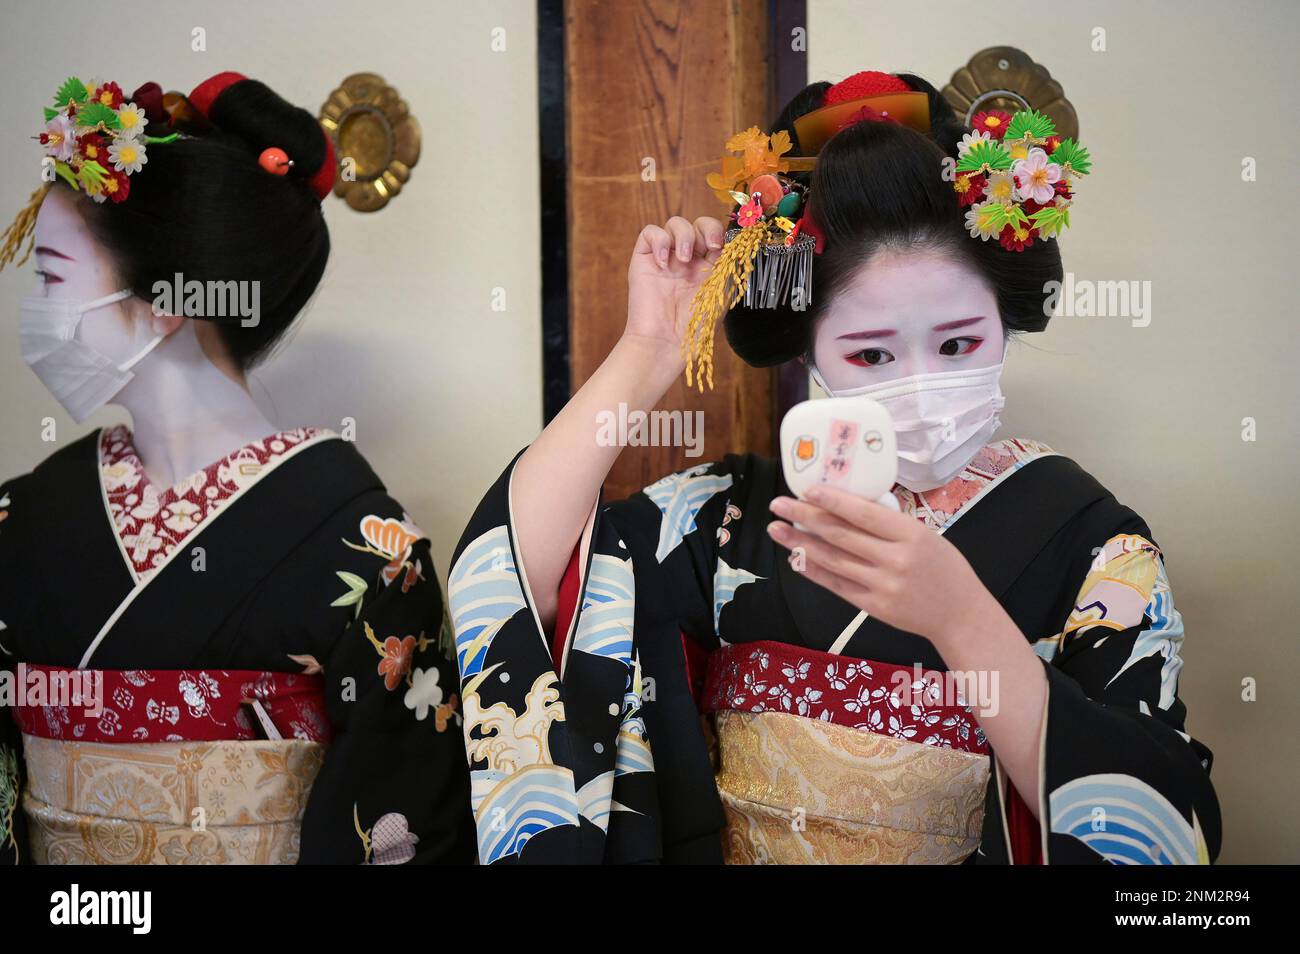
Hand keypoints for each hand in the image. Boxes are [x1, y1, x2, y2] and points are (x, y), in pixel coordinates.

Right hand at [625, 216, 725, 360]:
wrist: (667, 340)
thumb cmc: (696, 324)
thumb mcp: (723, 291)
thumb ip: (730, 264)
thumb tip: (737, 239)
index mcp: (707, 265)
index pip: (714, 233)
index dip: (718, 231)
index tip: (719, 246)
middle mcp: (687, 258)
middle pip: (696, 223)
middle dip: (704, 229)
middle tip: (707, 248)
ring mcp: (665, 257)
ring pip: (674, 223)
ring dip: (683, 235)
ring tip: (683, 261)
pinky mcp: (644, 260)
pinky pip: (649, 232)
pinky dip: (659, 241)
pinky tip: (664, 263)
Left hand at [767, 485, 996, 647]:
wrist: (960, 614)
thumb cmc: (944, 568)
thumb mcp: (926, 535)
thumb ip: (889, 523)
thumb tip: (845, 505)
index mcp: (911, 535)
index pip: (863, 513)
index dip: (832, 500)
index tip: (806, 489)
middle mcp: (895, 560)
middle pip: (840, 534)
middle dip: (804, 517)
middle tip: (778, 504)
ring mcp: (882, 585)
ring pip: (833, 559)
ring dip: (800, 543)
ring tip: (777, 529)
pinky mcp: (873, 606)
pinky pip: (836, 585)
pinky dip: (814, 570)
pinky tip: (795, 557)